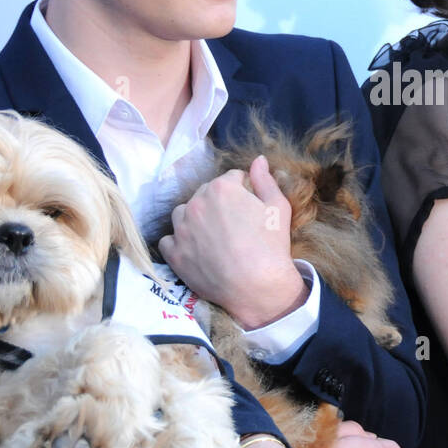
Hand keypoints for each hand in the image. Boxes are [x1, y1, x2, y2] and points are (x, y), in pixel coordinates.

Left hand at [159, 156, 307, 329]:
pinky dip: (179, 242)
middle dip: (218, 203)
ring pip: (183, 214)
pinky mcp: (174, 253)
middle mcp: (196, 204)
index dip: (242, 190)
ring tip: (212, 235)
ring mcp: (181, 229)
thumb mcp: (278, 207)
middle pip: (205, 194)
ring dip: (194, 219)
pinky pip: (169, 240)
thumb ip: (265, 180)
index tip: (249, 206)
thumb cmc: (271, 246)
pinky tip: (195, 250)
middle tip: (234, 224)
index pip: (230, 178)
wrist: (256, 287)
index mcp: (221, 188)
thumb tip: (258, 160)